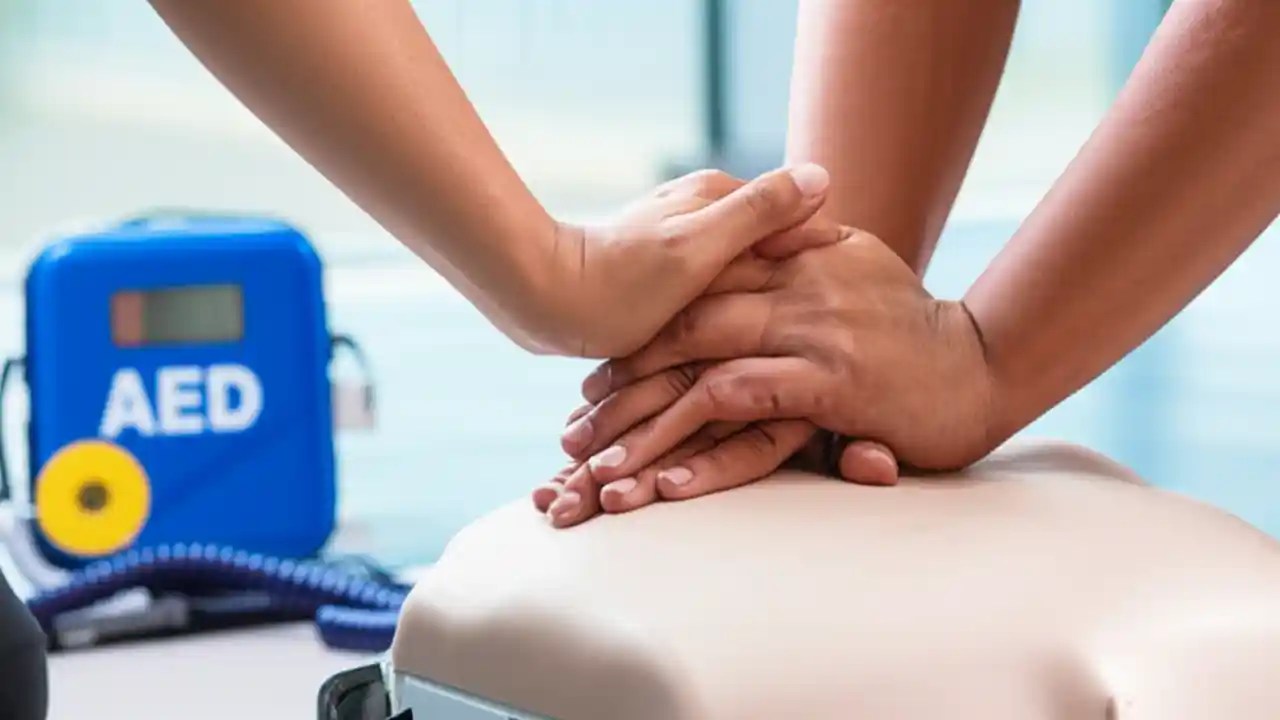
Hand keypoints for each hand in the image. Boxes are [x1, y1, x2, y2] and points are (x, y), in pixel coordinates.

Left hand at [542, 164, 841, 356]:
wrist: (541, 302)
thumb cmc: (616, 283)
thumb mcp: (698, 249)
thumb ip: (758, 214)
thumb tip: (823, 176)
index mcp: (719, 195)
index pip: (796, 224)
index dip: (823, 266)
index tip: (843, 310)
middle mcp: (704, 210)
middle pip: (772, 252)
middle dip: (795, 290)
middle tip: (824, 340)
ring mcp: (684, 242)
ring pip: (743, 277)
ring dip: (760, 309)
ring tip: (784, 352)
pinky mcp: (663, 276)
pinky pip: (713, 298)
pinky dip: (727, 323)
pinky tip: (737, 357)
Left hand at [544, 232, 996, 522]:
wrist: (983, 365)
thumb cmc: (914, 328)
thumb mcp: (853, 270)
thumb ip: (798, 258)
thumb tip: (754, 250)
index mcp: (791, 257)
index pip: (696, 287)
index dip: (640, 330)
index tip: (596, 372)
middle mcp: (792, 284)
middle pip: (681, 324)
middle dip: (621, 377)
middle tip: (576, 424)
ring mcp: (810, 328)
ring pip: (698, 366)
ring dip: (640, 419)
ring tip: (592, 464)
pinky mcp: (831, 378)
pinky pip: (743, 405)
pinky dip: (694, 441)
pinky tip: (660, 480)